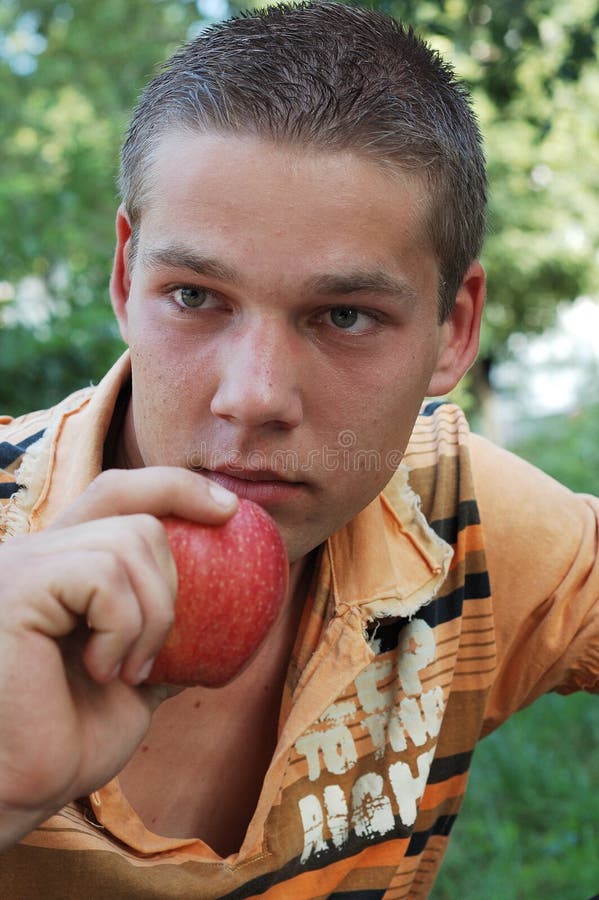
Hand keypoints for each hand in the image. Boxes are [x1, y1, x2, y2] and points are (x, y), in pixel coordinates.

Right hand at [0, 466, 236, 849]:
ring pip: (128, 543)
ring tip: (125, 672)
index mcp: (61, 564)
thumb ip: (162, 629)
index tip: (230, 507)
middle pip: (137, 517)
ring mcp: (22, 564)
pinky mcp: (18, 585)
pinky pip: (104, 577)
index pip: (119, 491)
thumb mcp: (136, 672)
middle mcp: (36, 552)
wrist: (20, 788)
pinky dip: (123, 628)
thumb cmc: (70, 739)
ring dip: (151, 618)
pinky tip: (100, 671)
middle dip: (170, 587)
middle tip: (151, 657)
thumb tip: (228, 611)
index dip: (175, 487)